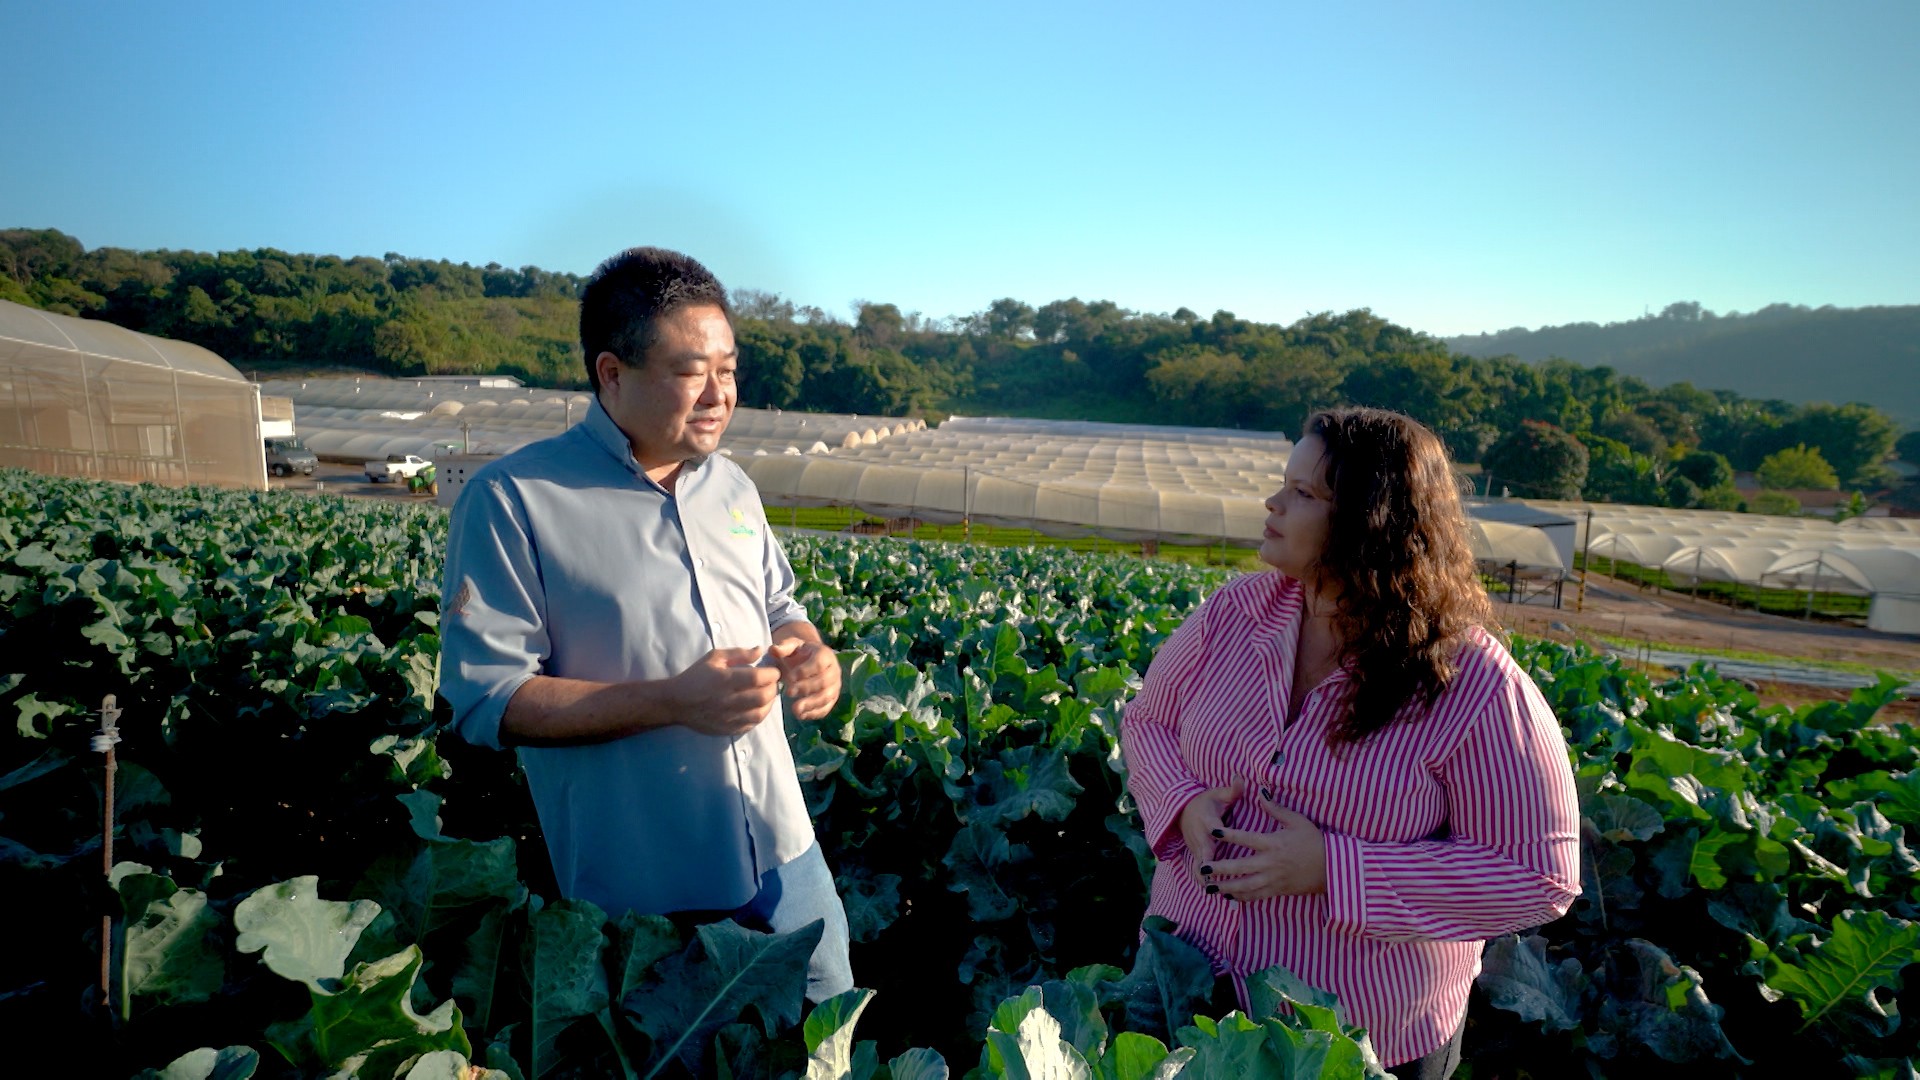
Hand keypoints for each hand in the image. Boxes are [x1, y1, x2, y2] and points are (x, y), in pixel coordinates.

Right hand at [671, 646, 782, 736]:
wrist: (676, 702)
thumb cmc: (696, 676)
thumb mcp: (714, 657)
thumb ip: (739, 653)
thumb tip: (761, 650)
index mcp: (724, 679)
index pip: (758, 677)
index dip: (772, 674)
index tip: (773, 671)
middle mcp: (727, 700)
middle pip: (762, 697)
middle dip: (773, 688)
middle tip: (773, 683)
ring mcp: (728, 717)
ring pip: (760, 713)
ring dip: (769, 704)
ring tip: (768, 695)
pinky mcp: (727, 729)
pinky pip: (751, 725)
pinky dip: (759, 716)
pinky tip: (758, 708)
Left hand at [768, 638, 840, 720]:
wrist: (808, 662)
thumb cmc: (798, 654)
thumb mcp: (791, 647)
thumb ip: (783, 647)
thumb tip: (773, 649)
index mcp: (825, 654)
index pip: (819, 663)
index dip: (805, 671)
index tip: (789, 678)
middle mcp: (834, 670)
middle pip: (824, 681)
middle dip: (806, 688)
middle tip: (788, 693)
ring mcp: (835, 685)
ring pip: (827, 696)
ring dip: (811, 704)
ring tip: (795, 709)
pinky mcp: (832, 698)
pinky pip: (826, 707)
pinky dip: (815, 713)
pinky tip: (801, 715)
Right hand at [1177, 782, 1242, 888]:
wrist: (1182, 811)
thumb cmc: (1205, 802)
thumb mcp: (1217, 794)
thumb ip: (1231, 789)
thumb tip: (1241, 779)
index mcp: (1207, 821)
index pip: (1212, 830)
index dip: (1217, 837)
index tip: (1220, 848)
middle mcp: (1200, 837)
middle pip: (1204, 856)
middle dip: (1210, 869)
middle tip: (1221, 883)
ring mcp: (1196, 849)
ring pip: (1199, 868)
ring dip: (1207, 880)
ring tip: (1220, 893)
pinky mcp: (1196, 856)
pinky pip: (1199, 872)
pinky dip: (1205, 882)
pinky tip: (1216, 893)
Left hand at [1208, 796, 1327, 899]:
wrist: (1332, 868)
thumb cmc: (1314, 841)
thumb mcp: (1297, 821)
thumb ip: (1276, 808)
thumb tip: (1261, 791)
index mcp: (1274, 843)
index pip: (1246, 838)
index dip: (1228, 835)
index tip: (1212, 831)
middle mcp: (1271, 863)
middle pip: (1240, 866)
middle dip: (1219, 868)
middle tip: (1202, 868)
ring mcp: (1274, 879)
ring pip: (1245, 885)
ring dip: (1226, 887)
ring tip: (1209, 887)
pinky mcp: (1278, 890)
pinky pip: (1256, 896)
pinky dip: (1241, 898)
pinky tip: (1229, 896)